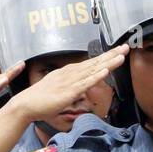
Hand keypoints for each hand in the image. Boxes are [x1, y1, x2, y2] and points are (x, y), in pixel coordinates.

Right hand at [4, 46, 126, 124]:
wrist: (26, 105)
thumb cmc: (41, 100)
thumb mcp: (60, 91)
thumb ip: (72, 88)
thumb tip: (80, 89)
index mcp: (69, 72)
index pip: (91, 63)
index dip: (106, 57)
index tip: (118, 51)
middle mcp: (71, 73)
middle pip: (95, 62)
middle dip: (111, 54)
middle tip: (126, 47)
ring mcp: (70, 81)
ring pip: (93, 70)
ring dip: (108, 62)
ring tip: (121, 55)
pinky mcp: (68, 92)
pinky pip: (85, 83)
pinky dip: (96, 76)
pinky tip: (105, 70)